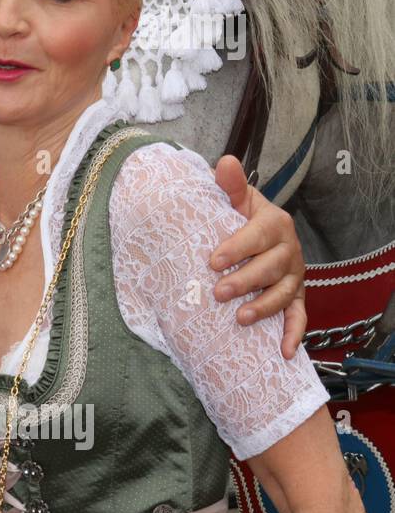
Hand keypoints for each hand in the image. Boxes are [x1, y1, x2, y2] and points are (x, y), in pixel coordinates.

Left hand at [210, 155, 306, 357]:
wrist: (258, 236)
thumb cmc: (241, 219)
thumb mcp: (236, 201)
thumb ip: (229, 185)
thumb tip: (224, 162)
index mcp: (274, 223)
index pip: (258, 235)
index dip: (237, 248)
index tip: (213, 261)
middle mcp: (289, 250)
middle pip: (272, 267)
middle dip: (246, 281)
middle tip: (218, 292)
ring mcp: (294, 275)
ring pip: (285, 293)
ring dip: (264, 307)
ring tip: (241, 318)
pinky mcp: (296, 296)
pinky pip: (298, 317)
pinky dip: (293, 334)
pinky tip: (283, 351)